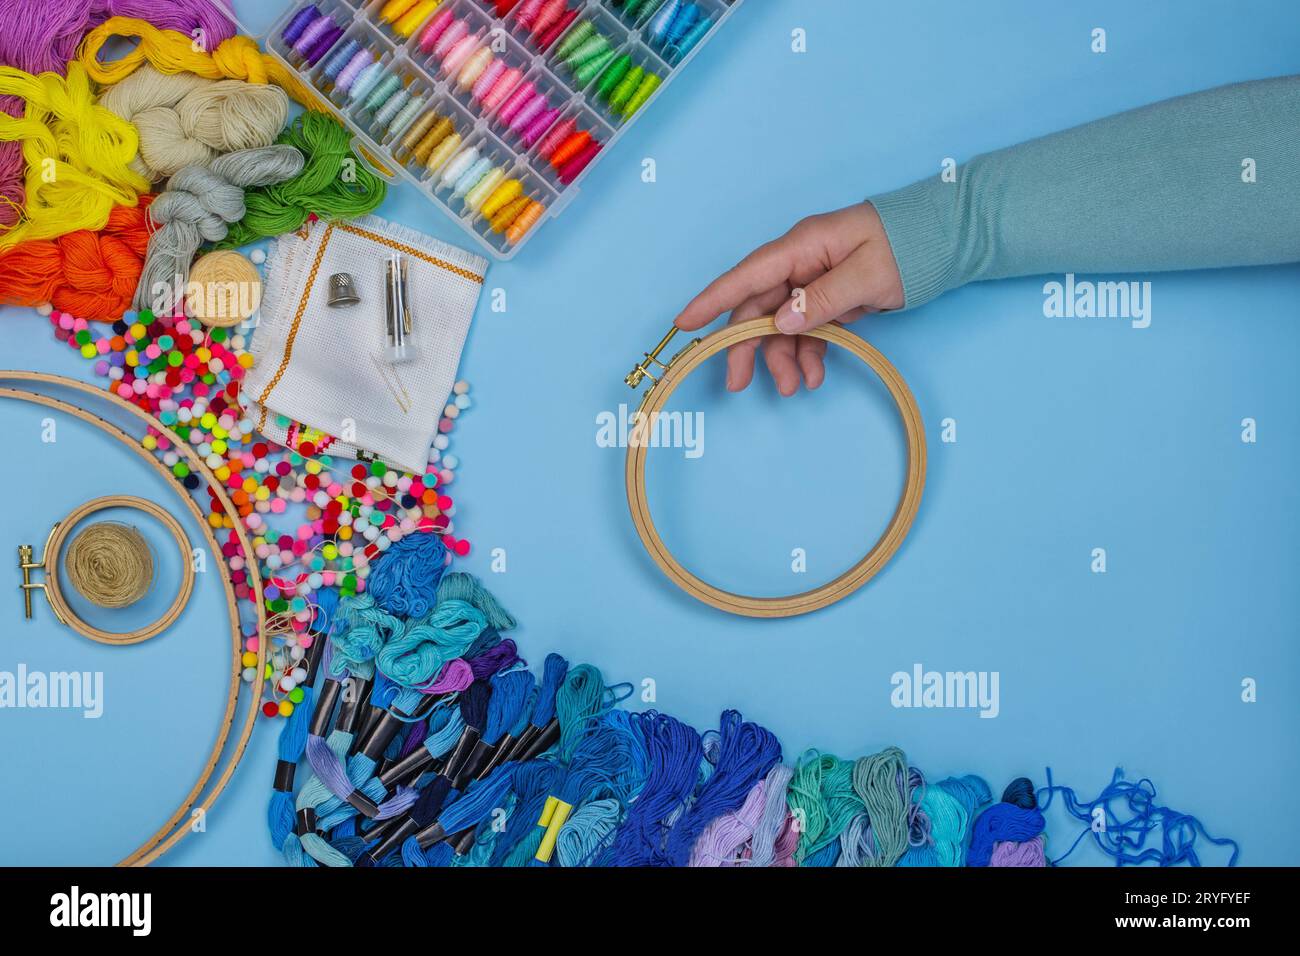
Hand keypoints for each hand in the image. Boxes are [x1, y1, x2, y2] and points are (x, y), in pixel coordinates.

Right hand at [673, 202, 904, 394]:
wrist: (946, 239)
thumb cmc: (909, 245)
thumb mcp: (868, 273)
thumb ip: (822, 299)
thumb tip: (780, 322)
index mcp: (802, 247)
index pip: (746, 276)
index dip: (712, 300)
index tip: (684, 324)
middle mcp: (799, 263)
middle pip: (757, 307)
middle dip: (746, 347)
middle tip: (739, 385)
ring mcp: (812, 281)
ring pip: (780, 324)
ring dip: (782, 357)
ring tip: (797, 387)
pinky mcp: (828, 298)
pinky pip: (806, 329)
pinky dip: (807, 353)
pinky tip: (815, 374)